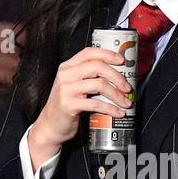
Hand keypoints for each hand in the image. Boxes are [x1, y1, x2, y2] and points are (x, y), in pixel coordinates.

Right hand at [27, 45, 133, 168]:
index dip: (108, 54)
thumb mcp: (73, 85)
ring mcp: (66, 90)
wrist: (50, 125)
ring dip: (117, 95)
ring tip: (125, 102)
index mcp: (68, 67)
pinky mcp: (69, 105)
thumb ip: (88, 77)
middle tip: (127, 87)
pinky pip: (96, 104)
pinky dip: (110, 109)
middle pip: (97, 67)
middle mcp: (65, 75)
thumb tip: (116, 76)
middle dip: (117, 77)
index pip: (89, 53)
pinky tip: (117, 112)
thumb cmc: (66, 105)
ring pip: (99, 84)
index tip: (121, 61)